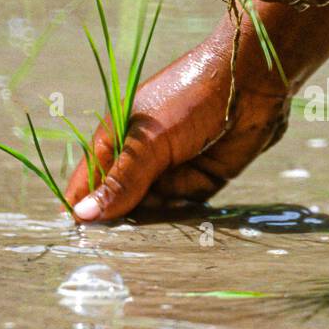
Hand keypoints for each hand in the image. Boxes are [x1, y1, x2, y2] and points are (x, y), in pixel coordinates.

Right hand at [66, 34, 288, 222]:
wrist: (252, 83)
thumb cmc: (190, 98)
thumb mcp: (149, 141)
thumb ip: (121, 181)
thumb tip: (83, 215)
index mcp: (117, 138)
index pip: (89, 181)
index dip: (82, 207)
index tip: (77, 238)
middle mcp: (142, 157)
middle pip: (120, 201)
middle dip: (119, 220)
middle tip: (116, 244)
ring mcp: (172, 169)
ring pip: (152, 210)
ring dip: (152, 222)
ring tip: (150, 232)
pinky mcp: (202, 180)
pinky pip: (184, 209)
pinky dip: (181, 216)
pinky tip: (180, 221)